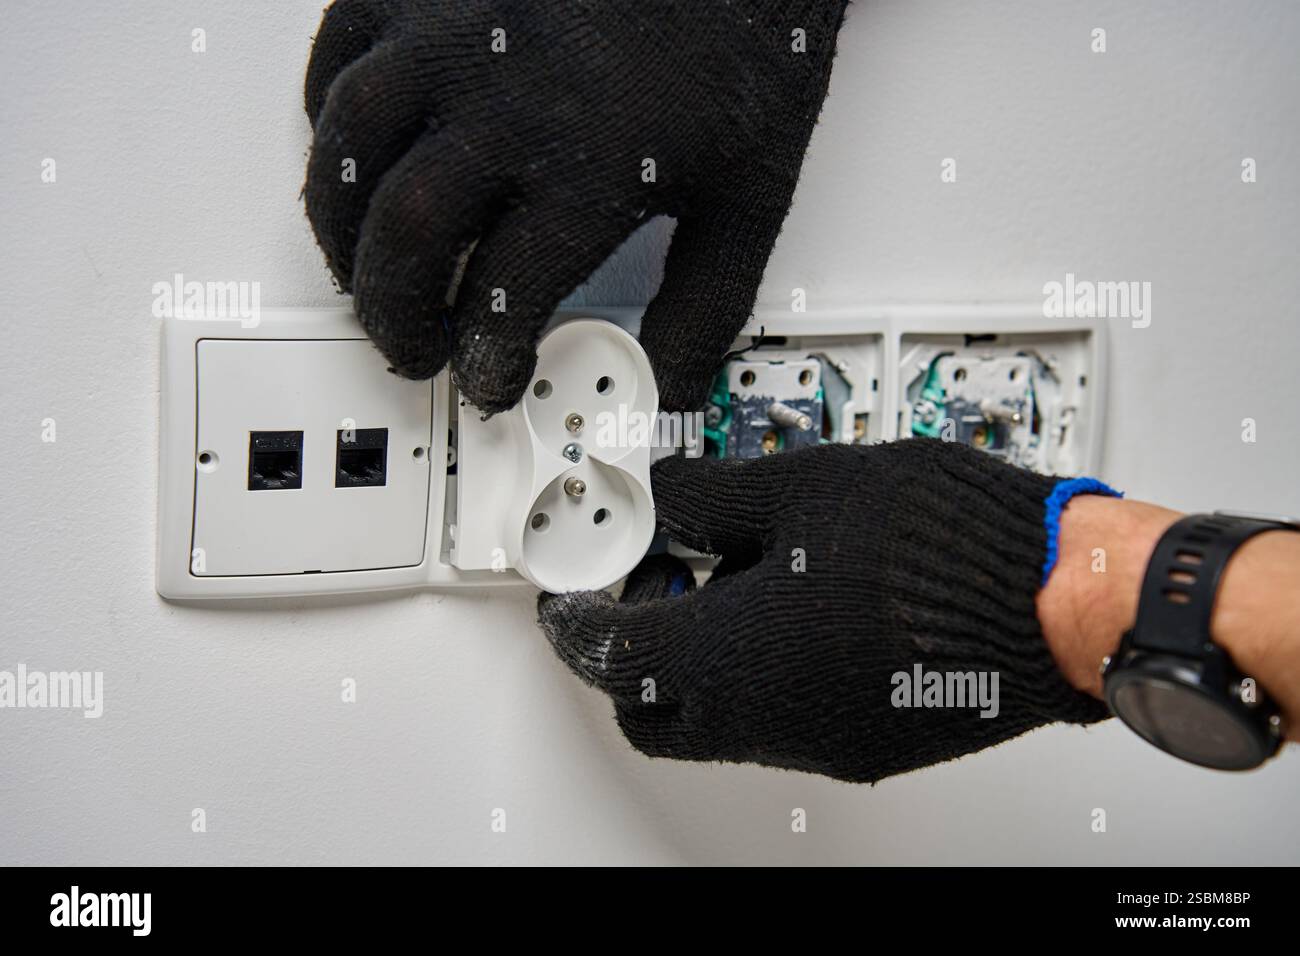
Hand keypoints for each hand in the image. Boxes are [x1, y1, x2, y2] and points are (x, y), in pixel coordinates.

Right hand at [304, 0, 847, 412]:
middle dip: (394, 316)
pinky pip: (334, 63)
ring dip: (345, 237)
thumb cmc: (741, 40)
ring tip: (369, 276)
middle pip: (405, 237)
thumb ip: (704, 305)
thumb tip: (672, 386)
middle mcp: (506, 101)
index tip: (490, 377)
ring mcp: (450, 34)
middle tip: (413, 347)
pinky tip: (357, 164)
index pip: (501, 298)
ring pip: (349, 154)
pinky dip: (327, 127)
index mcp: (589, 165)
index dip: (485, 360)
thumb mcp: (749, 193)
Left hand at [538, 440, 1106, 782]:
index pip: (609, 655)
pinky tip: (792, 614)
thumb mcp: (800, 484)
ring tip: (730, 582)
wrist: (1053, 600)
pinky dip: (753, 678)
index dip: (575, 620)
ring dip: (694, 665)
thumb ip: (708, 496)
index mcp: (730, 656)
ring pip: (712, 723)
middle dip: (627, 653)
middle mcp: (763, 718)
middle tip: (646, 587)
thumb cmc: (941, 542)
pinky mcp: (861, 746)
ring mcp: (814, 743)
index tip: (568, 599)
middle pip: (649, 711)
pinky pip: (774, 724)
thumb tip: (663, 496)